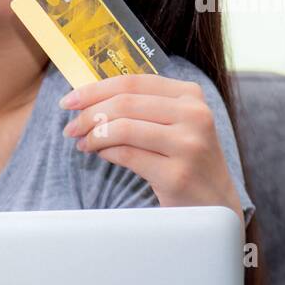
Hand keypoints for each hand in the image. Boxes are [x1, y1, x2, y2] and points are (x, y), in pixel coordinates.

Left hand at [59, 73, 241, 219]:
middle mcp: (194, 115)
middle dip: (88, 115)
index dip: (94, 89)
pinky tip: (98, 154)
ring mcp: (188, 144)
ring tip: (82, 143)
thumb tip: (87, 98)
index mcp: (190, 95)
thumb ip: (141, 106)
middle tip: (70, 128)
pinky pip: (127, 155)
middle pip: (124, 103)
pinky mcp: (177, 173)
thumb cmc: (185, 159)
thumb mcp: (174, 123)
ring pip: (123, 128)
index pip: (132, 81)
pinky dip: (105, 153)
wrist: (216, 202)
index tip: (68, 101)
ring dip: (93, 136)